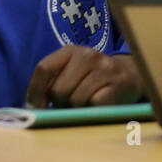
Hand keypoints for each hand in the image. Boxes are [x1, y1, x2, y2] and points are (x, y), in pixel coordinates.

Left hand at [25, 49, 143, 107]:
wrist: (130, 75)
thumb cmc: (92, 79)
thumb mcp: (70, 72)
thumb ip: (51, 83)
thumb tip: (31, 108)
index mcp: (70, 51)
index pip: (43, 68)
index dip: (35, 92)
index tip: (36, 107)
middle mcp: (88, 55)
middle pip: (58, 90)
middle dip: (61, 103)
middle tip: (71, 103)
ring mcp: (105, 68)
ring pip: (76, 100)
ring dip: (78, 108)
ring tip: (87, 102)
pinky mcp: (118, 83)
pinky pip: (94, 105)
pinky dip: (93, 110)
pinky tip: (99, 104)